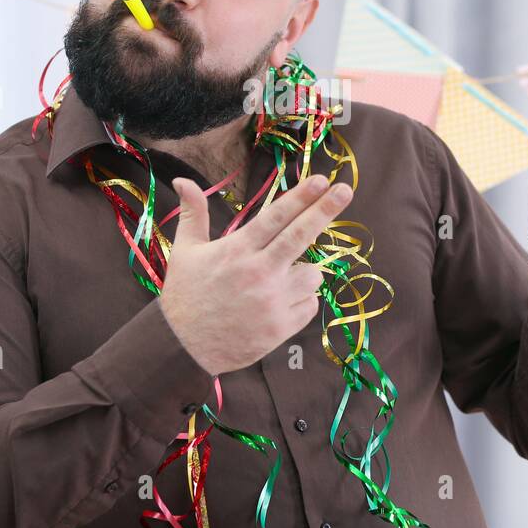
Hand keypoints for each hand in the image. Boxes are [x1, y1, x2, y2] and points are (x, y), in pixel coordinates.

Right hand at [159, 173, 352, 376]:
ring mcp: (272, 302)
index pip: (275, 217)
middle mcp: (258, 273)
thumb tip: (182, 179)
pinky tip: (281, 302)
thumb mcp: (184, 251)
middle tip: (345, 190)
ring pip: (312, 274)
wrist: (183, 348)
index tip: (322, 180)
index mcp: (236, 250)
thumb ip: (193, 213)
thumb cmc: (185, 296)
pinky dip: (302, 300)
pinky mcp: (281, 328)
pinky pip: (310, 305)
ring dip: (306, 271)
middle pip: (300, 236)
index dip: (301, 196)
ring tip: (283, 278)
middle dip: (325, 210)